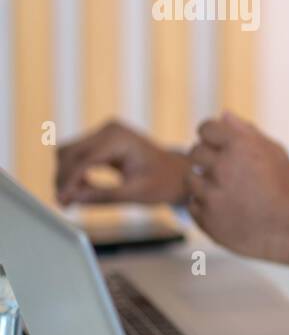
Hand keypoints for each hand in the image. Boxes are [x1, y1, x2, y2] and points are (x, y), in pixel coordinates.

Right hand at [55, 120, 189, 205]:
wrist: (180, 173)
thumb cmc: (165, 183)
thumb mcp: (136, 194)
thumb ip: (103, 196)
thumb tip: (71, 198)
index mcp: (120, 139)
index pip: (84, 160)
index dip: (69, 182)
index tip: (62, 202)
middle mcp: (109, 130)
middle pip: (69, 153)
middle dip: (64, 178)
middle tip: (66, 204)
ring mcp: (105, 133)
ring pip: (69, 153)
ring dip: (67, 176)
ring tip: (75, 200)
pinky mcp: (102, 142)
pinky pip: (78, 156)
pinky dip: (75, 173)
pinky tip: (82, 192)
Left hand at [185, 112, 288, 267]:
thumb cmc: (286, 188)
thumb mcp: (275, 153)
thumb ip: (247, 132)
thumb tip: (223, 115)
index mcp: (240, 146)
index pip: (206, 128)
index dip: (212, 136)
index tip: (219, 145)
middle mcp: (223, 167)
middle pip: (194, 152)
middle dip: (207, 158)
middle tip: (227, 172)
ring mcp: (212, 195)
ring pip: (190, 178)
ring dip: (205, 183)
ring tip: (229, 192)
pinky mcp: (207, 219)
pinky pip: (193, 205)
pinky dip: (207, 206)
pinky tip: (228, 209)